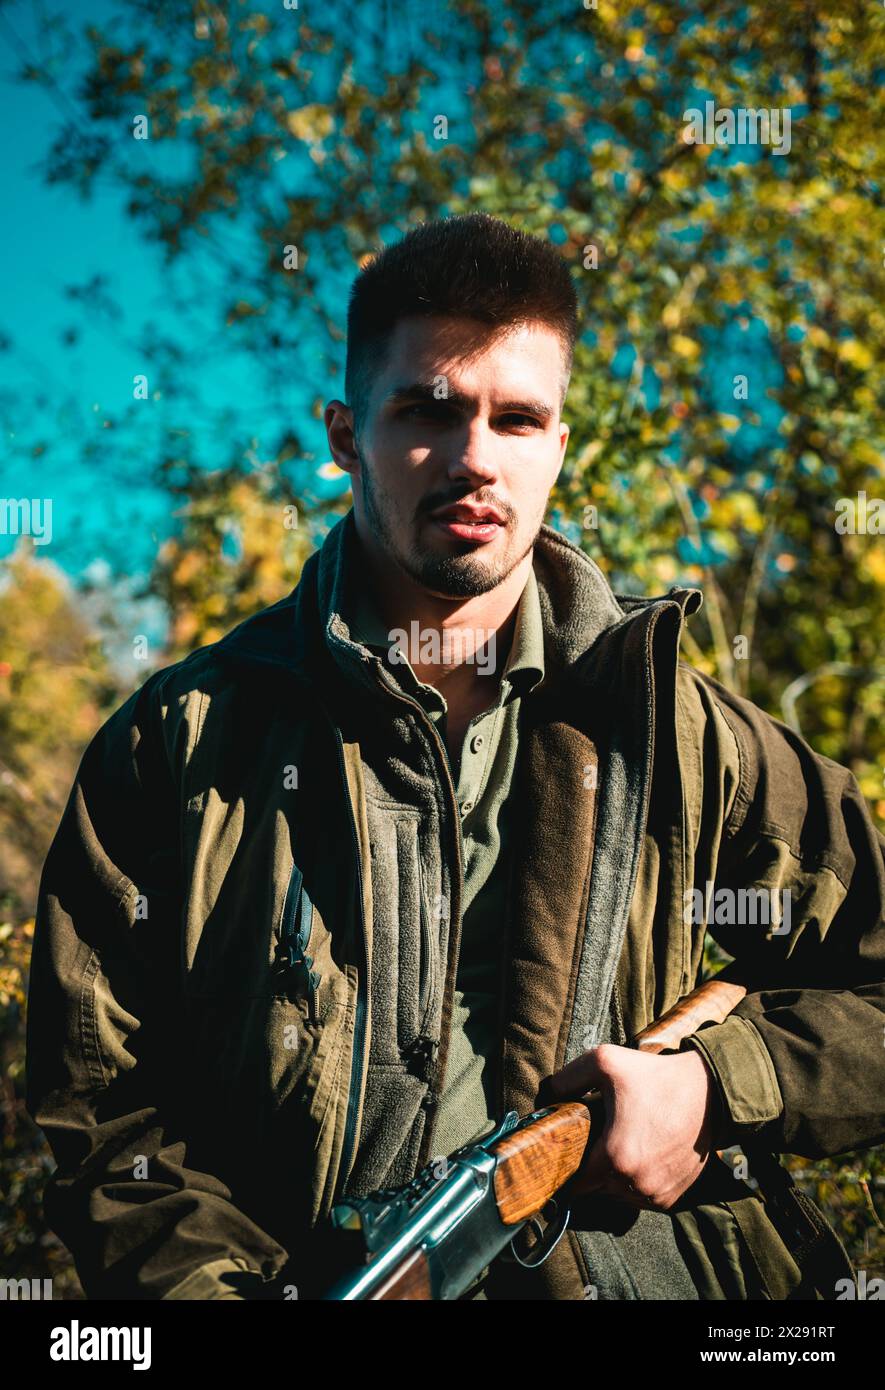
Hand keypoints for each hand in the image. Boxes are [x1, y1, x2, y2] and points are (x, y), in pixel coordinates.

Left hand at [545, 1045, 723, 1210]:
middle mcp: (636, 1185)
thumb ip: (568, 1077)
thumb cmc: (657, 1077)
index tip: (571, 1147)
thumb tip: (546, 1096)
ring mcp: (656, 1196)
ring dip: (614, 1177)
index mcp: (616, 1158)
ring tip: (621, 1144)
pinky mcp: (672, 1199)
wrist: (710, 1093)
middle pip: (595, 1188)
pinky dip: (636, 1183)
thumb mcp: (606, 1062)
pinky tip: (641, 1154)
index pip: (575, 1181)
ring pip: (618, 1196)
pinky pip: (641, 1199)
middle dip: (592, 1167)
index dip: (568, 1164)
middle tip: (598, 1139)